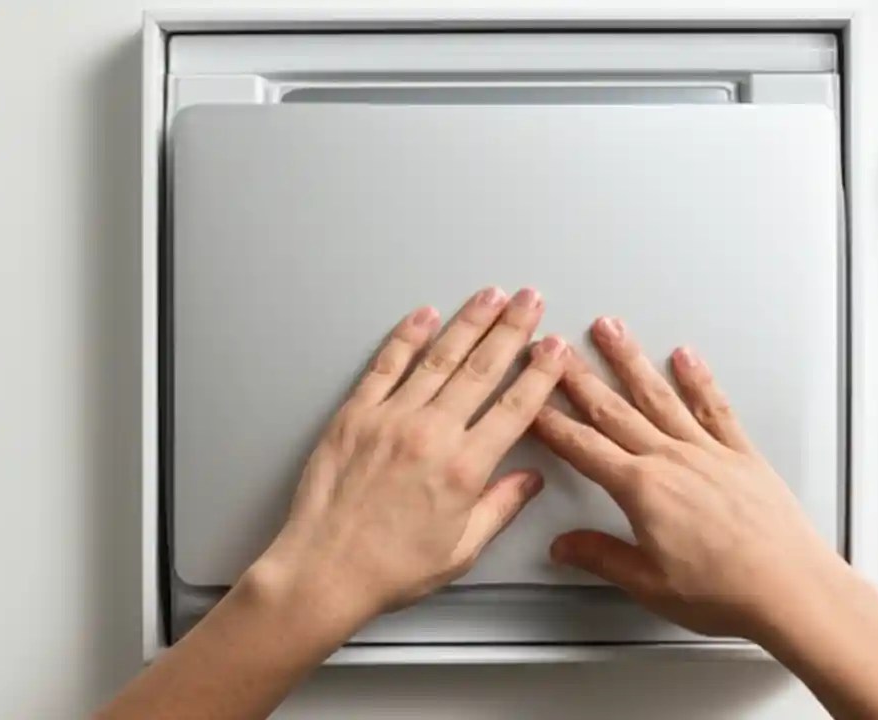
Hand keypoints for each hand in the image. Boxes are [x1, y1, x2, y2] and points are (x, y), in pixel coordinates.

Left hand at [247, 286, 567, 635]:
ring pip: (439, 358)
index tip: (555, 348)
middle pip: (482, 369)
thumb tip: (529, 480)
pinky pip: (386, 366)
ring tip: (491, 296)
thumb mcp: (462, 549)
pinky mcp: (355, 415)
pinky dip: (407, 337)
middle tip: (531, 300)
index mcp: (464, 470)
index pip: (514, 407)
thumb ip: (500, 507)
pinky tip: (425, 315)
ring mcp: (391, 419)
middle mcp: (431, 435)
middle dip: (512, 329)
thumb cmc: (389, 569)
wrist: (323, 572)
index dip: (540, 373)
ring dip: (469, 322)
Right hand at [532, 316, 847, 642]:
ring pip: (659, 396)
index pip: (584, 448)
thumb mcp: (649, 584)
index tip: (532, 401)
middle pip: (614, 411)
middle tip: (556, 350)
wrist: (790, 588)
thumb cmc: (727, 591)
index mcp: (642, 490)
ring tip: (610, 330)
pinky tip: (685, 357)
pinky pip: (714, 407)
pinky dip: (698, 380)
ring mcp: (709, 452)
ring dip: (630, 360)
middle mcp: (673, 461)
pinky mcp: (742, 455)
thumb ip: (602, 557)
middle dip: (580, 377)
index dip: (553, 424)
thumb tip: (566, 546)